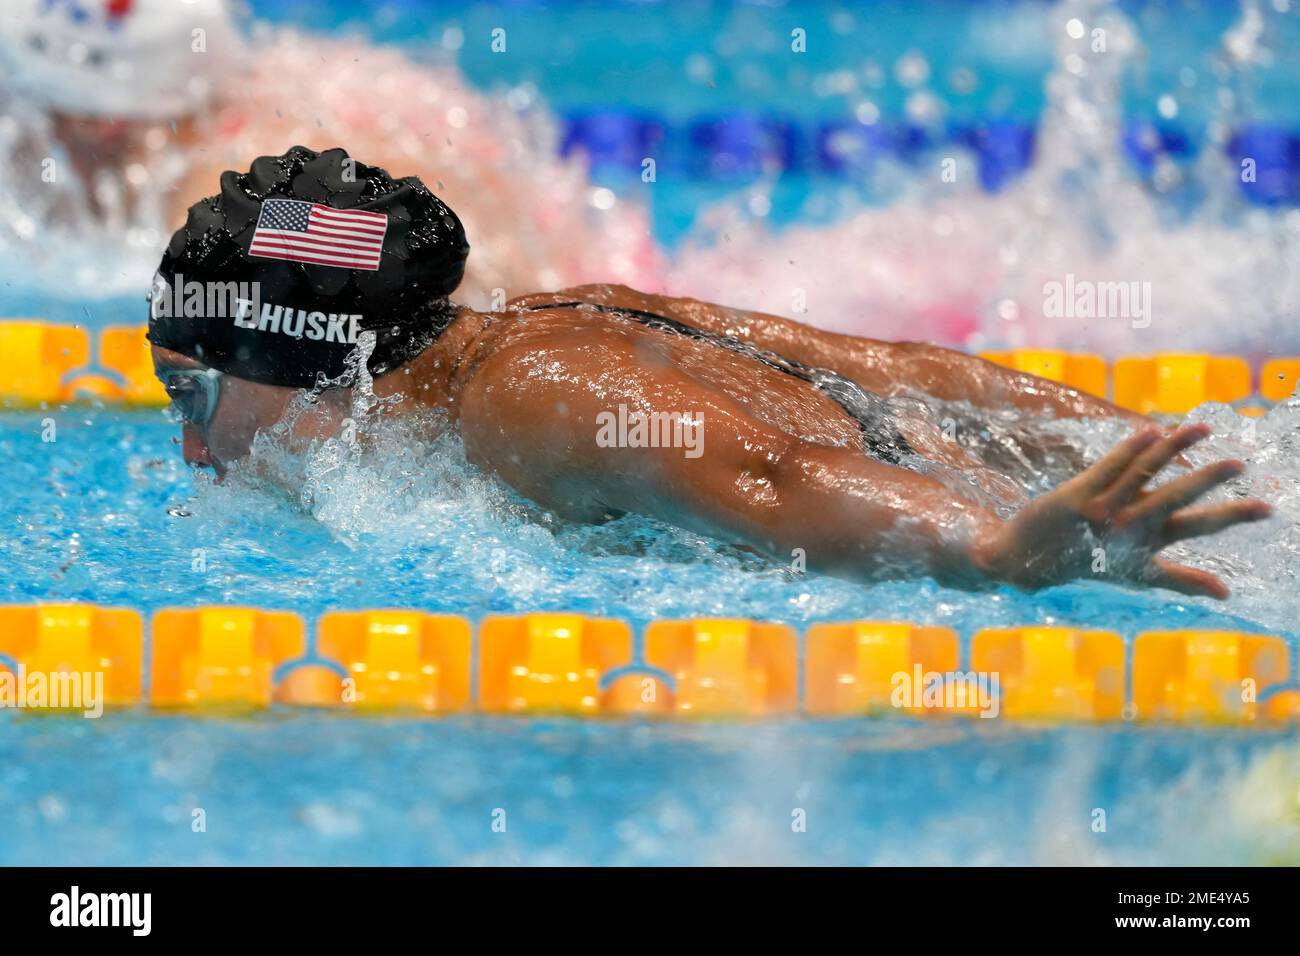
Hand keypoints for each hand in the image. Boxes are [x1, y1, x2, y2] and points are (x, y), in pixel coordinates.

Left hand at [973, 424, 1271, 598]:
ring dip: (1173, 449)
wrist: (1025, 562)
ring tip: (1202, 428)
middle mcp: (1128, 528)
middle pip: (1175, 499)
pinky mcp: (1076, 496)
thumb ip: (1181, 579)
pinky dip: (1129, 449)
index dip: (1233, 517)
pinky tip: (1152, 429)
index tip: (1268, 508)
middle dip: (1207, 481)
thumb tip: (1227, 593)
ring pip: (1144, 474)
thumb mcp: (1137, 575)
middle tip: (1240, 464)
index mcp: (1148, 543)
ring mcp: (1102, 511)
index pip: (1199, 528)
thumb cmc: (1087, 565)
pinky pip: (1107, 468)